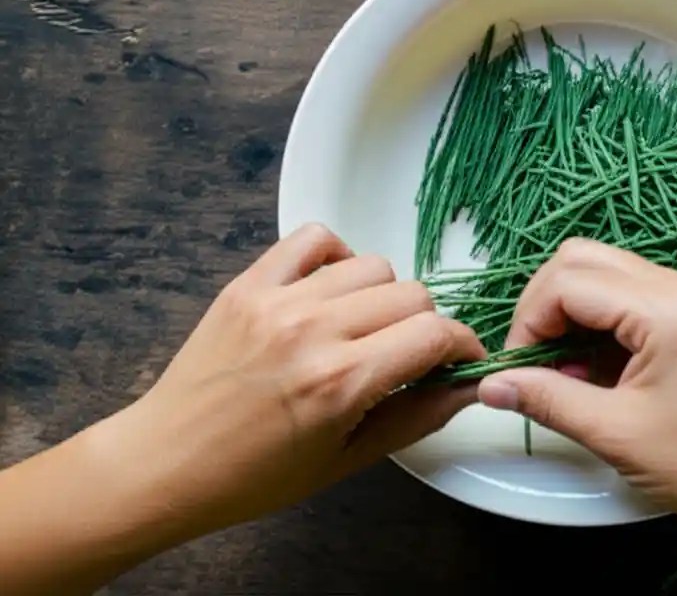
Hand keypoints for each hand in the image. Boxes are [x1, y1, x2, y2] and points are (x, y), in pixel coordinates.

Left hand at [96, 223, 483, 536]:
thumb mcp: (349, 459)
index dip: (462, 346)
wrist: (167, 463)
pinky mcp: (248, 284)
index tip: (460, 360)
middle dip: (425, 326)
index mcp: (342, 382)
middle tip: (407, 355)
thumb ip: (419, 417)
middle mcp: (314, 331)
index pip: (435, 334)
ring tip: (364, 327)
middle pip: (412, 295)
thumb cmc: (256, 476)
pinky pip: (314, 238)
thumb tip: (471, 387)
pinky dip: (336, 257)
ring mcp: (278, 301)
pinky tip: (331, 291)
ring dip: (383, 296)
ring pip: (373, 265)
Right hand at [475, 238, 676, 534]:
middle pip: (584, 260)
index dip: (528, 321)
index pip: (568, 281)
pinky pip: (634, 297)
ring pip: (607, 274)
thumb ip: (548, 400)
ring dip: (574, 315)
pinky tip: (599, 373)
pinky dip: (604, 324)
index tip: (518, 370)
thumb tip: (492, 384)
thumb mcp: (618, 435)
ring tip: (570, 376)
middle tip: (536, 365)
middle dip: (546, 307)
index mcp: (668, 308)